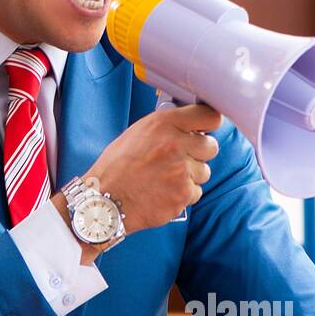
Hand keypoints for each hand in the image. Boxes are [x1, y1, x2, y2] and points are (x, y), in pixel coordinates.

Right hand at [84, 103, 222, 234]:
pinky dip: (183, 194)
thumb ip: (166, 128)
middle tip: (181, 159)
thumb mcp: (137, 133)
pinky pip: (196, 192)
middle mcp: (175, 144)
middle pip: (211, 146)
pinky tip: (163, 192)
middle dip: (199, 153)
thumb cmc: (116, 167)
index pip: (209, 116)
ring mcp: (181, 171)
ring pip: (204, 172)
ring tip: (164, 178)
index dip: (208, 124)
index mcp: (163, 124)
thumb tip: (190, 128)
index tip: (205, 129)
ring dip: (190, 176)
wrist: (103, 199)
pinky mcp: (183, 194)